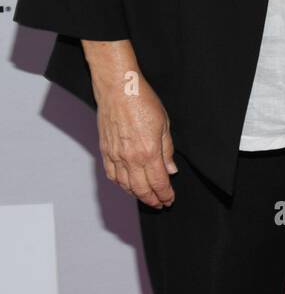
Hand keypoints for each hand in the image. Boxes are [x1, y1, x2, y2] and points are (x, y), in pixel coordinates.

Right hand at [88, 52, 177, 207]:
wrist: (118, 89)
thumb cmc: (142, 101)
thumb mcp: (164, 124)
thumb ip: (167, 150)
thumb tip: (171, 170)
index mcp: (148, 152)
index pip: (159, 183)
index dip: (165, 195)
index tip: (170, 199)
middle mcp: (130, 158)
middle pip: (142, 189)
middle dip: (152, 200)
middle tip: (160, 204)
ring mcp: (115, 156)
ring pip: (125, 186)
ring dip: (137, 195)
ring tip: (146, 198)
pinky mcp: (105, 151)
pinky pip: (112, 175)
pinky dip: (121, 185)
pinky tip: (127, 186)